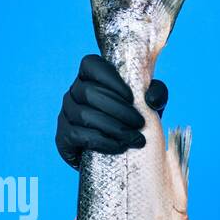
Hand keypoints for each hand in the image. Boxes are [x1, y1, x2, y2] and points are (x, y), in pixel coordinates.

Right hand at [55, 54, 169, 169]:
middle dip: (119, 109)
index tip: (131, 97)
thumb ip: (156, 94)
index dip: (109, 78)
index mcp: (91, 77)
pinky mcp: (63, 136)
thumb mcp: (149, 105)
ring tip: (135, 139)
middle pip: (89, 92)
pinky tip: (119, 146)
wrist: (117, 155)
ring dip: (114, 127)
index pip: (90, 64)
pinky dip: (102, 141)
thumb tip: (151, 98)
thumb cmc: (133, 122)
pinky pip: (78, 135)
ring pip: (84, 115)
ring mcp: (66, 113)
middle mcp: (74, 92)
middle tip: (140, 124)